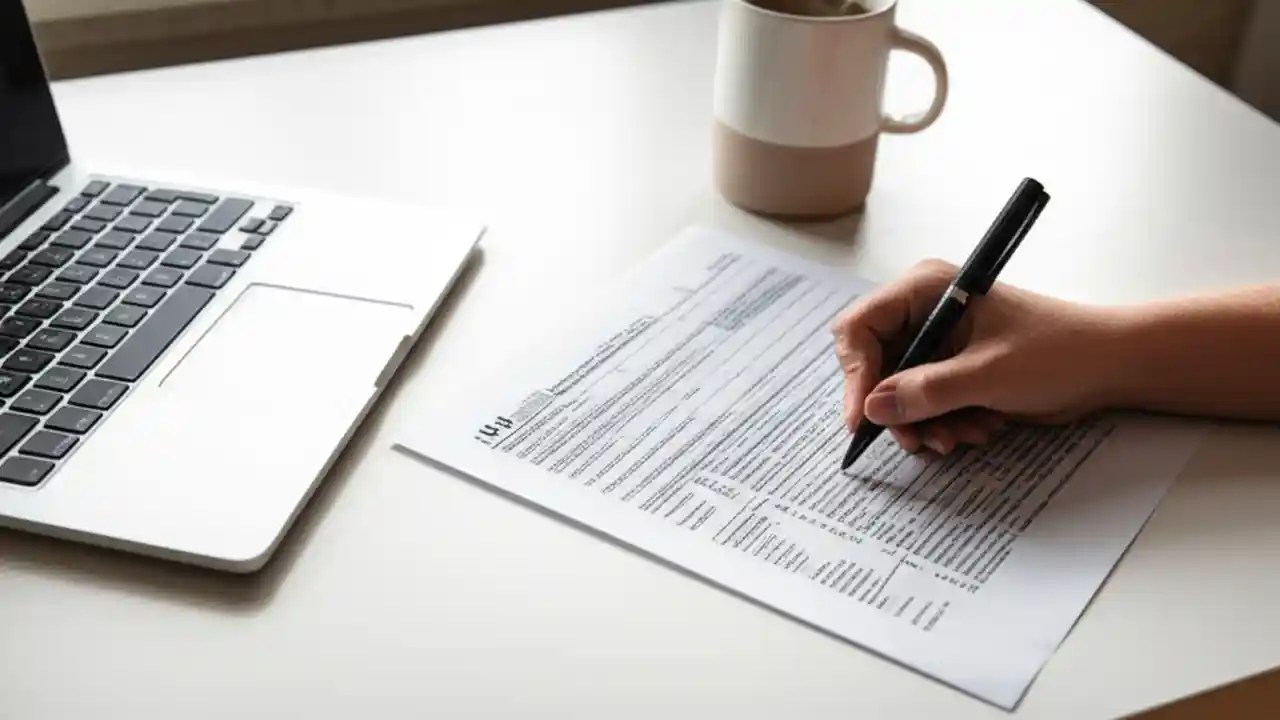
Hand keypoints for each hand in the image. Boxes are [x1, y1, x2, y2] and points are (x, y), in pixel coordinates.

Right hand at [831, 260, 1123, 454]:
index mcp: (926, 289)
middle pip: (875, 365)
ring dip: (925, 422)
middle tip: (917, 440)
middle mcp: (924, 311)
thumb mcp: (988, 375)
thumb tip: (873, 408)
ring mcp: (939, 341)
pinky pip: (925, 402)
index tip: (863, 419)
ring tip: (960, 437)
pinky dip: (943, 422)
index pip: (861, 328)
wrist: (1109, 366)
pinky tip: (975, 428)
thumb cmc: (1058, 352)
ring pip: (899, 391)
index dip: (856, 375)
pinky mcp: (953, 368)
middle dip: (898, 408)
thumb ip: (926, 392)